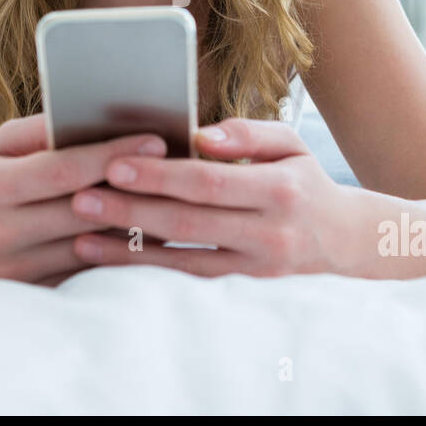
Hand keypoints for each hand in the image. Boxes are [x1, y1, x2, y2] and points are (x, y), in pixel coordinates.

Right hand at [0, 112, 168, 283]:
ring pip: (95, 246)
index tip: (157, 138)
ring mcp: (18, 269)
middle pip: (86, 210)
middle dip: (137, 188)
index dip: (114, 154)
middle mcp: (4, 232)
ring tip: (176, 197)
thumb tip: (96, 116)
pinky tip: (150, 233)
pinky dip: (121, 252)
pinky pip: (89, 272)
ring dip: (138, 223)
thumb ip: (42, 131)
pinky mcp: (32, 292)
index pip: (65, 170)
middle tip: (183, 167)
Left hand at [68, 118, 368, 277]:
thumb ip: (245, 134)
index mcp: (280, 189)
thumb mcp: (289, 143)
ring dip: (128, 251)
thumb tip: (200, 136)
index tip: (114, 164)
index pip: (209, 181)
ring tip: (80, 237)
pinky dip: (147, 274)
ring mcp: (257, 269)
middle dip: (131, 211)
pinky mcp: (244, 291)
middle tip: (81, 199)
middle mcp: (270, 234)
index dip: (160, 174)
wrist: (345, 240)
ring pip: (183, 262)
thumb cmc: (304, 180)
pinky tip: (109, 264)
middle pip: (189, 223)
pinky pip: (188, 282)